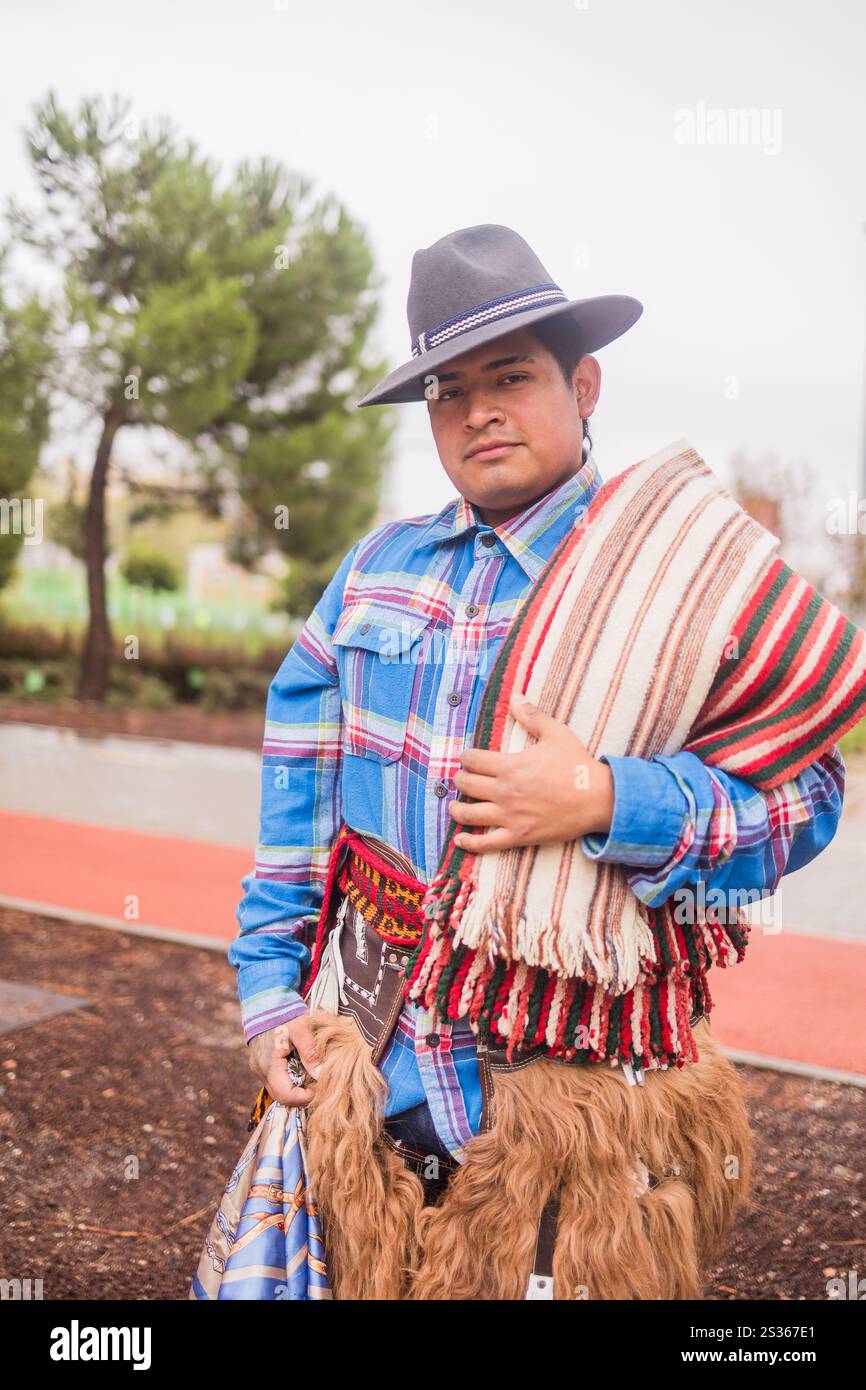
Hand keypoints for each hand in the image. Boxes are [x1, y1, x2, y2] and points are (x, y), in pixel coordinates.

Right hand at [248, 1013, 321, 1105]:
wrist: (265, 1000)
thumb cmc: (283, 1013)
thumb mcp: (301, 1030)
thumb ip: (310, 1053)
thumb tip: (320, 1075)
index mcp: (268, 1065)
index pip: (286, 1095)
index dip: (304, 1097)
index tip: (320, 1088)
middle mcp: (260, 1071)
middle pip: (282, 1096)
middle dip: (302, 1094)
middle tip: (318, 1084)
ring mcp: (259, 1068)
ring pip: (279, 1089)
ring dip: (296, 1087)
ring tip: (311, 1073)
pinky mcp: (262, 1064)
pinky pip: (277, 1080)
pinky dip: (290, 1078)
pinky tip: (301, 1066)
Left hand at [448, 690, 613, 853]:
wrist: (598, 798)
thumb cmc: (578, 765)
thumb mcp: (556, 733)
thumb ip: (532, 716)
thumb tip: (515, 696)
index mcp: (510, 766)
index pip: (472, 760)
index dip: (465, 757)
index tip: (467, 758)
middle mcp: (505, 791)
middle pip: (467, 784)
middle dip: (460, 779)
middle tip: (462, 779)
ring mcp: (510, 816)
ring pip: (469, 814)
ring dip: (457, 809)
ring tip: (454, 806)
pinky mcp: (519, 835)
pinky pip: (487, 843)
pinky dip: (470, 843)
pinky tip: (460, 839)